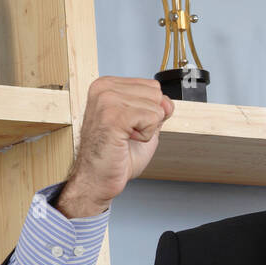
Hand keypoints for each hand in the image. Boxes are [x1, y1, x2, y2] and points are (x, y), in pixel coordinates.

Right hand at [58, 76, 173, 215]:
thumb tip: (168, 102)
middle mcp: (104, 88)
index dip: (149, 111)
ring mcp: (107, 100)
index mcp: (107, 85)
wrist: (97, 178)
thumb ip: (156, 109)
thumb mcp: (142, 125)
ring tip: (124, 137)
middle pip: (155, 93)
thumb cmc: (115, 156)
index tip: (127, 125)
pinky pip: (152, 118)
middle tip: (126, 133)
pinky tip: (125, 140)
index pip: (152, 86)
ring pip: (156, 106)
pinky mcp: (114, 115)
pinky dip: (145, 135)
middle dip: (149, 118)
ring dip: (146, 129)